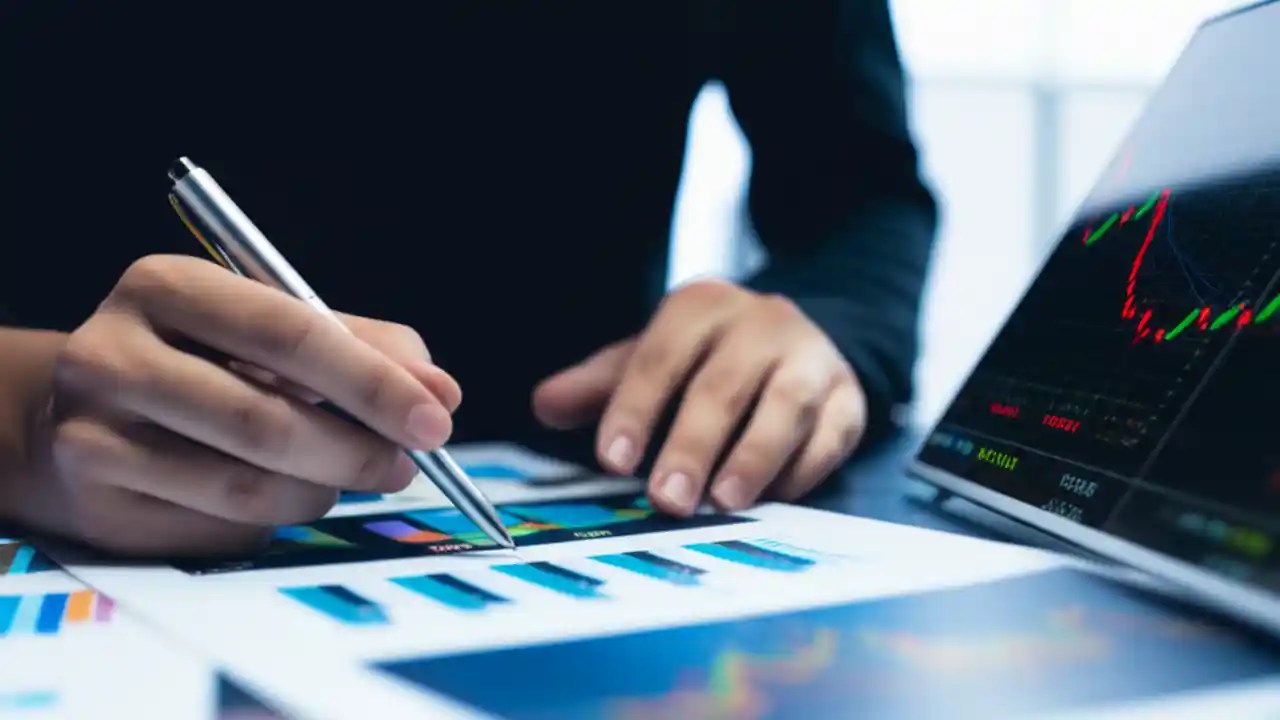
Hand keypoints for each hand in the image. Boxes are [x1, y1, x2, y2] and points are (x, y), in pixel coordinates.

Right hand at [23, 255, 459, 556]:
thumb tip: (441, 391)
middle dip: (357, 448)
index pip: (289, 331)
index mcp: (169, 285)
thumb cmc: (204, 362)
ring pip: (245, 483)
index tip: (436, 417)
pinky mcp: (98, 498)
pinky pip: (218, 525)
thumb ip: (363, 347)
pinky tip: (287, 495)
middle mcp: (115, 352)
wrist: (81, 414)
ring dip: (322, 490)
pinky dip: (275, 519)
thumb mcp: (275, 331)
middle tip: (409, 464)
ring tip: (352, 477)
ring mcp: (95, 431)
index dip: (372, 380)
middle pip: (265, 418)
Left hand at [533, 279, 864, 515]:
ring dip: (753, 457)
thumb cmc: (708, 360)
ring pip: (784, 405)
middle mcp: (760, 322)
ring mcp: (810, 358)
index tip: (612, 459)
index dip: (635, 407)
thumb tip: (545, 403)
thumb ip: (599, 386)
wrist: (795, 343)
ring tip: (724, 502)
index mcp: (701, 307)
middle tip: (666, 497)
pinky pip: (828, 435)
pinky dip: (799, 470)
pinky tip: (770, 498)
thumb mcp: (649, 359)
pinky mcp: (847, 398)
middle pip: (723, 384)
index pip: (661, 354)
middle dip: (692, 443)